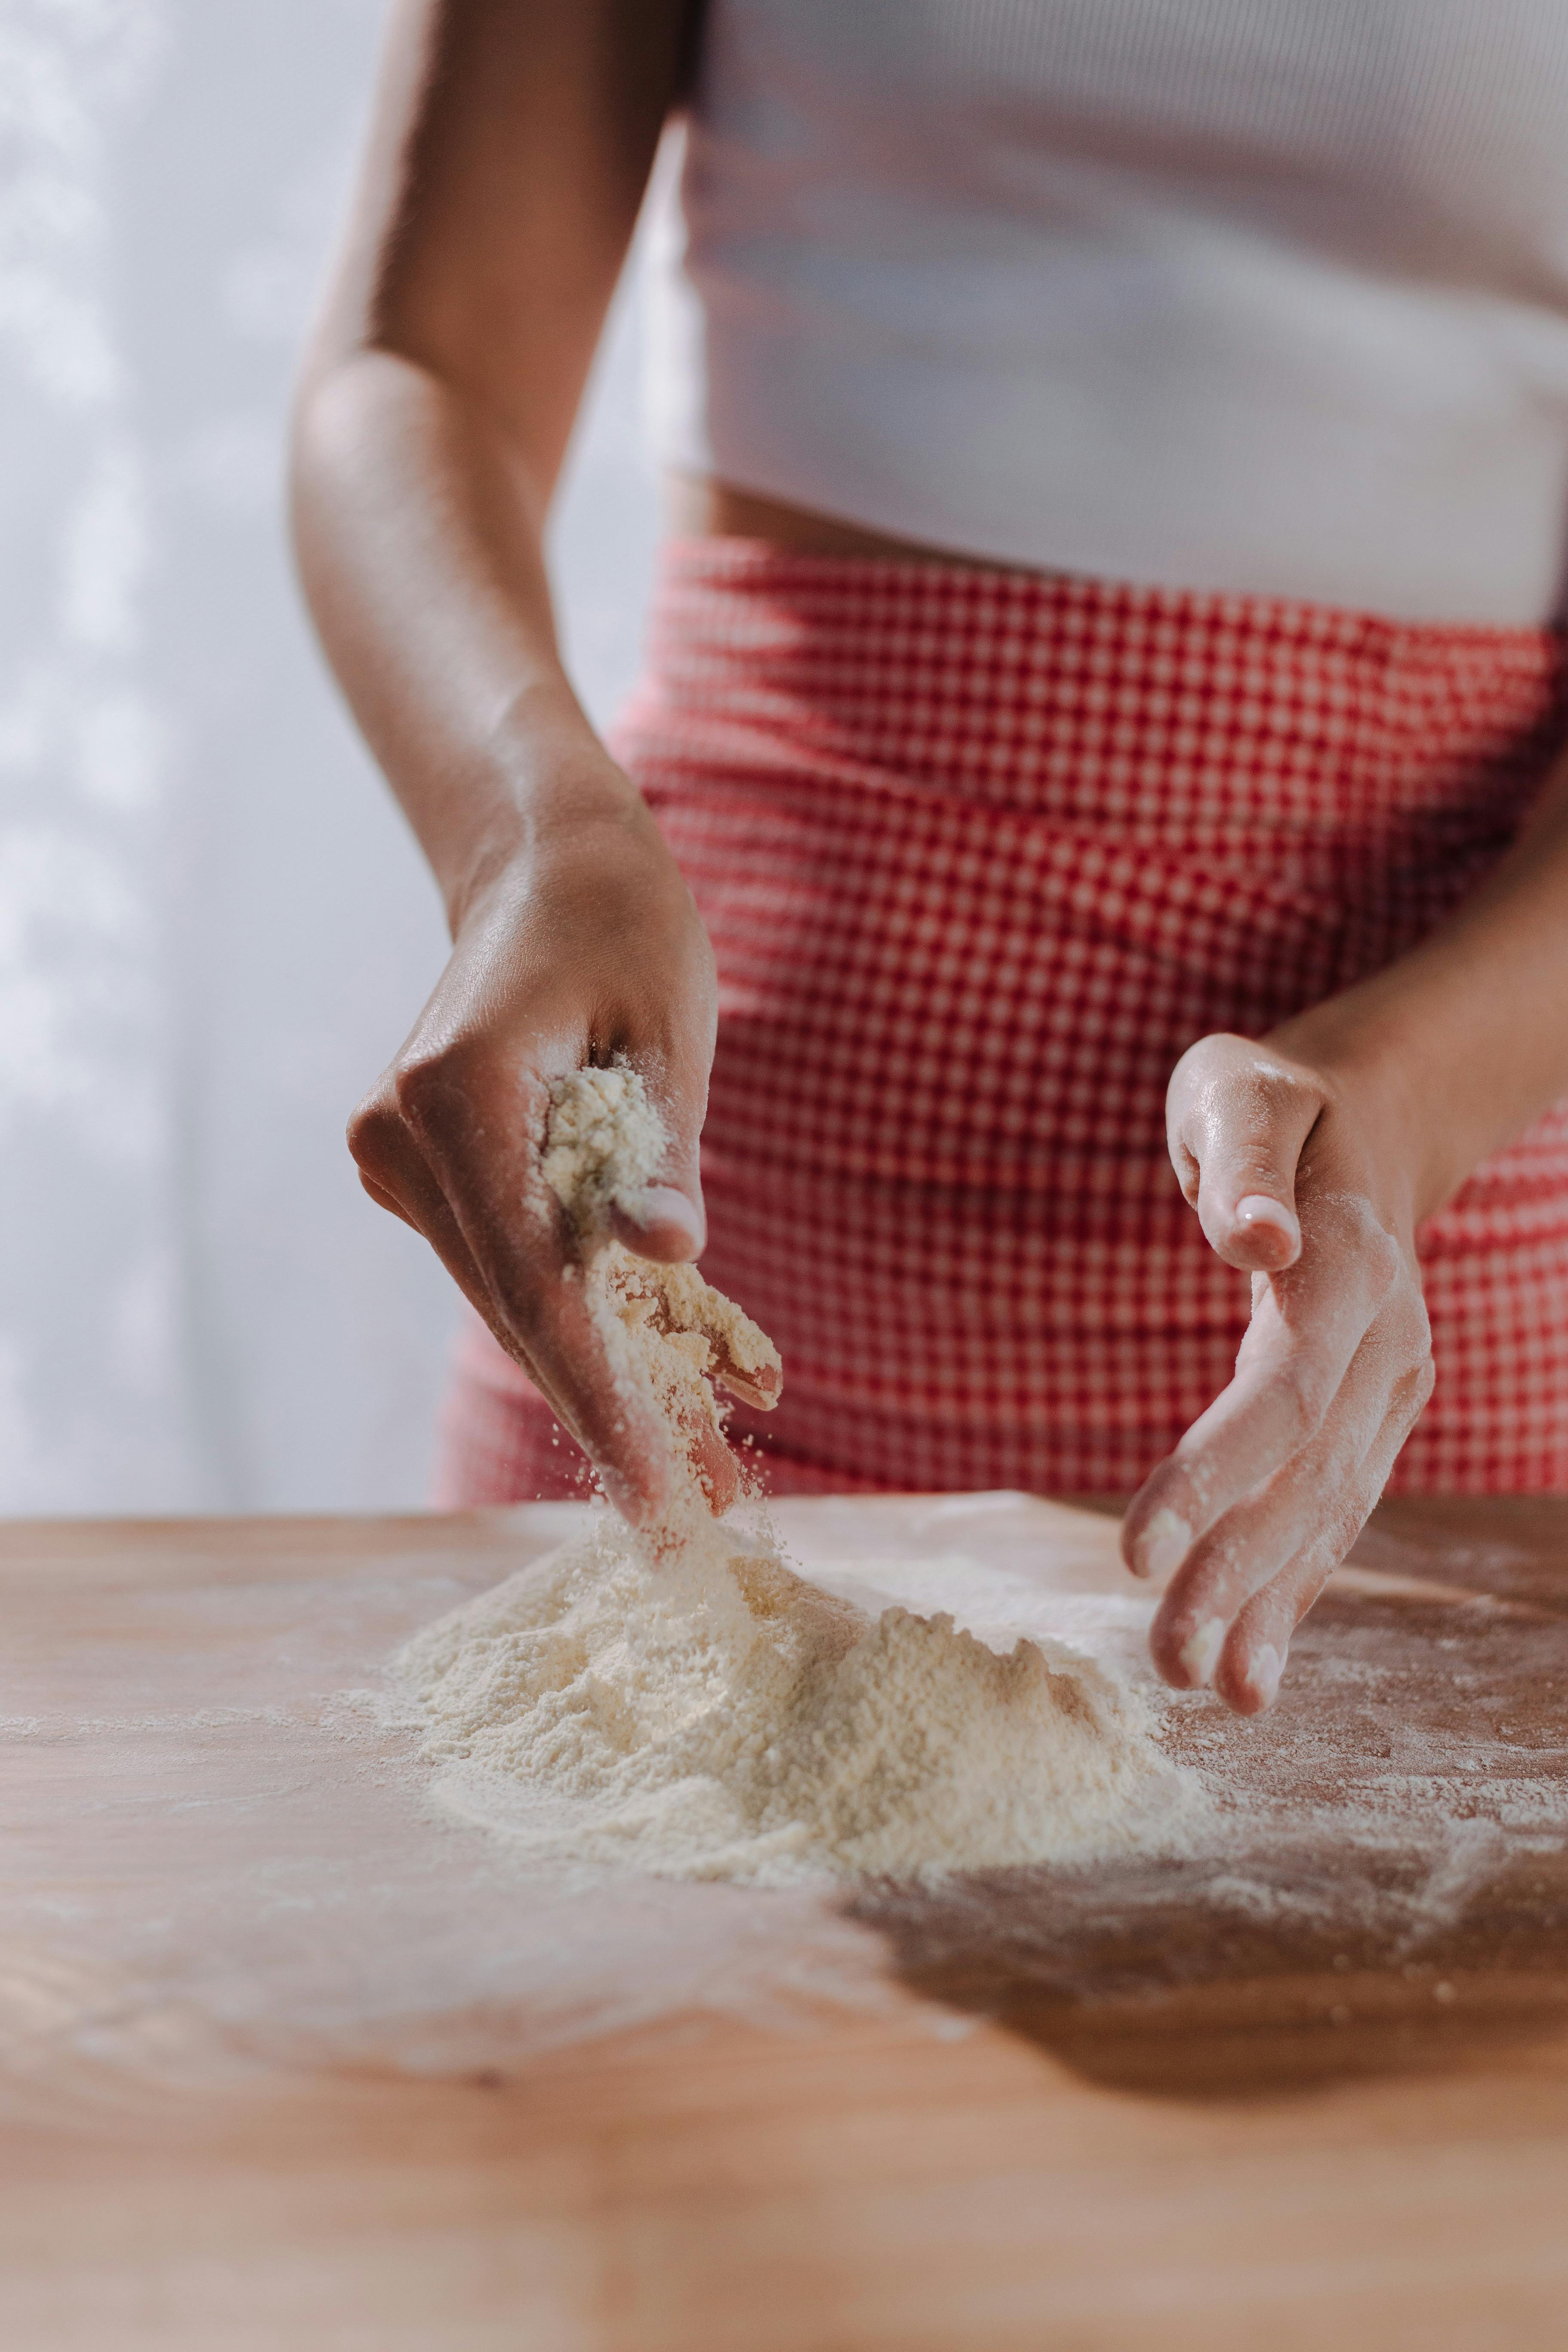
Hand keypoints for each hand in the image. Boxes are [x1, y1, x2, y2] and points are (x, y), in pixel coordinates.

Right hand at [347, 773, 734, 1523]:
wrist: (548, 872)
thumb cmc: (627, 934)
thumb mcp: (671, 1035)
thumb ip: (666, 1154)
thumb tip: (670, 1254)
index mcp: (458, 1096)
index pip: (536, 1286)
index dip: (603, 1403)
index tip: (661, 1502)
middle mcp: (402, 1139)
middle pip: (517, 1315)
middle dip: (616, 1414)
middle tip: (704, 1511)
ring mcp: (397, 1158)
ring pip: (512, 1302)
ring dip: (604, 1378)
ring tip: (703, 1464)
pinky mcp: (419, 1172)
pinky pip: (509, 1266)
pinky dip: (581, 1317)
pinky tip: (659, 1374)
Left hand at [1120, 1032, 1434, 1714]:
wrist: (1360, 1119)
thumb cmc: (1272, 1099)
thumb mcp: (1242, 1089)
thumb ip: (1243, 1160)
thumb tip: (1255, 1236)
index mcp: (1352, 1263)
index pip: (1283, 1387)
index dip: (1214, 1471)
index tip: (1136, 1550)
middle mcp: (1386, 1341)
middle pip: (1308, 1473)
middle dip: (1237, 1572)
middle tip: (1166, 1659)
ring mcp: (1387, 1388)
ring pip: (1327, 1513)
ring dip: (1267, 1607)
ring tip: (1208, 1691)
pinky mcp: (1368, 1420)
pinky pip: (1329, 1515)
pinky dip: (1290, 1594)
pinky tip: (1248, 1671)